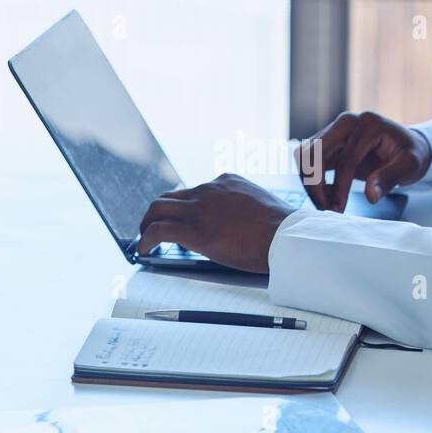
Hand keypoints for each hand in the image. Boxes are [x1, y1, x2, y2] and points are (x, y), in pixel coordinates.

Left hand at [138, 174, 297, 273]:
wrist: (288, 237)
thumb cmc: (281, 230)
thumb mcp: (259, 207)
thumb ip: (240, 209)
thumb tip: (233, 225)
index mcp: (226, 182)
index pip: (193, 190)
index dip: (181, 207)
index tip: (179, 218)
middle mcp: (208, 190)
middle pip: (169, 197)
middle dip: (156, 213)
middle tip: (151, 227)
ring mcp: (199, 208)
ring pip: (157, 209)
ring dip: (146, 224)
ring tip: (144, 239)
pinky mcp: (193, 230)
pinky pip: (158, 231)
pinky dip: (146, 240)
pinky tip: (144, 251)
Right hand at [296, 110, 431, 211]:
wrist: (405, 146)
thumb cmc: (410, 155)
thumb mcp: (410, 166)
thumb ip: (390, 178)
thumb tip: (370, 196)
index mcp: (368, 124)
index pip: (345, 159)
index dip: (339, 188)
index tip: (338, 210)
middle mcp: (346, 122)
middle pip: (314, 153)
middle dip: (314, 185)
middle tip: (324, 208)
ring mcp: (333, 129)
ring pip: (305, 156)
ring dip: (309, 183)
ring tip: (326, 203)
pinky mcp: (325, 140)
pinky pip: (307, 160)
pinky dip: (311, 179)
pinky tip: (327, 194)